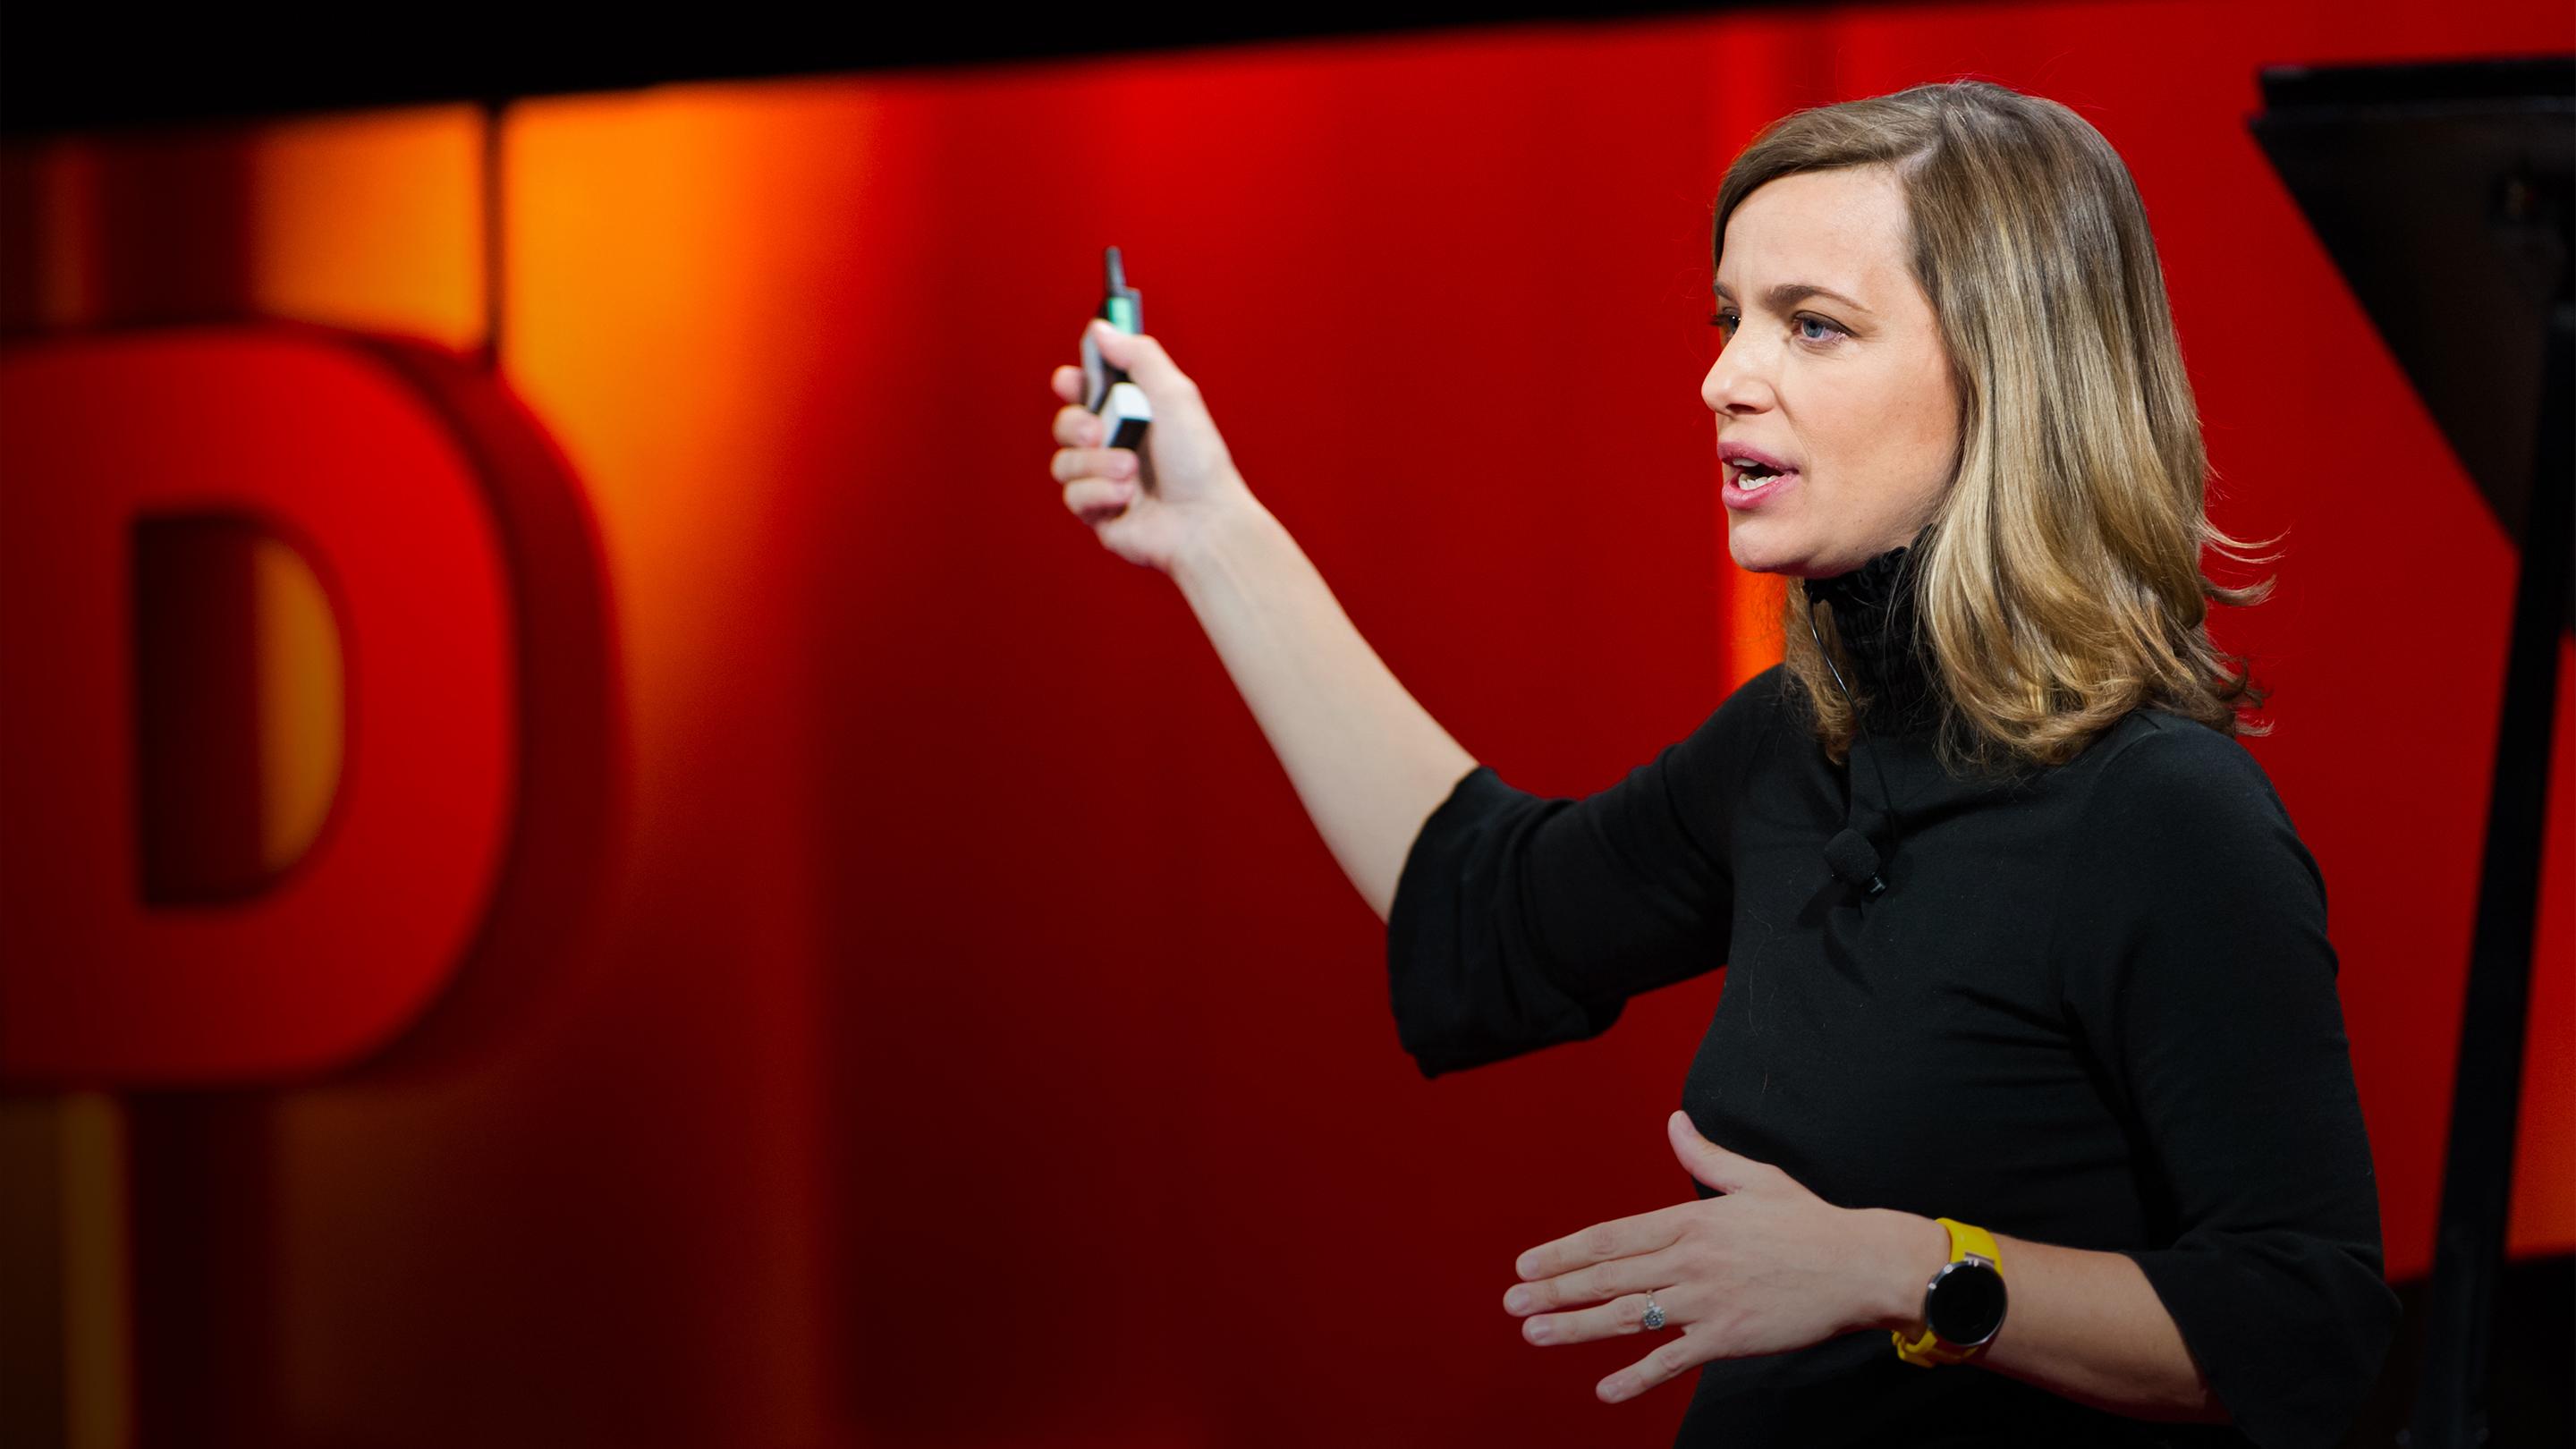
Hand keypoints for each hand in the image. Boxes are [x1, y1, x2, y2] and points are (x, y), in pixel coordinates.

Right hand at [1048, 321, 1255, 573]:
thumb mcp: (1174, 394)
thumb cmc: (1198, 460)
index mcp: (1132, 414)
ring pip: (1063, 463)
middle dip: (1075, 424)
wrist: (1204, 520)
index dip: (1072, 382)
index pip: (1087, 391)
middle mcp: (1114, 446)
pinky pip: (1073, 496)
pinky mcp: (1097, 513)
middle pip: (1064, 424)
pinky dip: (1099, 493)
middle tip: (1099, 430)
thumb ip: (1137, 357)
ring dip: (1095, 464)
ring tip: (1130, 471)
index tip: (1069, 379)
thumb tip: (1100, 329)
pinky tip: (1128, 498)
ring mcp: (1103, 481)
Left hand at [1502, 1111, 1926, 1403]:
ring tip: (1535, 1333)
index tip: (1528, 1263)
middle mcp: (1689, 1260)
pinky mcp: (1727, 1337)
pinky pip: (1671, 1359)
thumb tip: (1674, 1121)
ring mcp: (1705, 1301)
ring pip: (1627, 1316)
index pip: (1611, 1237)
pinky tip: (1605, 1388)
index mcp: (1690, 1220)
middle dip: (1554, 1290)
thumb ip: (1705, 1156)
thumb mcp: (1755, 1178)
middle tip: (1511, 1301)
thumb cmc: (1809, 1223)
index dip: (1564, 1251)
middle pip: (1607, 1276)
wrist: (1860, 1267)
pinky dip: (1636, 1376)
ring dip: (1576, 1327)